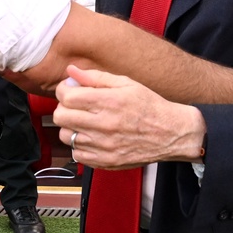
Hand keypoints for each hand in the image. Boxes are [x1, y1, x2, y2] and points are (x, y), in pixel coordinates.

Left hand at [53, 66, 206, 169]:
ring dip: (70, 127)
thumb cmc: (149, 105)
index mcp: (109, 102)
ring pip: (66, 136)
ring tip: (84, 122)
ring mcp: (104, 146)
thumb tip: (71, 71)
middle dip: (64, 107)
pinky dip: (80, 145)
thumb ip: (95, 77)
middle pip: (61, 116)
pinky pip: (77, 154)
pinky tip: (92, 137)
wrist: (170, 133)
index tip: (70, 89)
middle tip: (75, 105)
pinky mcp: (106, 161)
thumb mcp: (126, 84)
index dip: (64, 90)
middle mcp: (104, 125)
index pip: (67, 96)